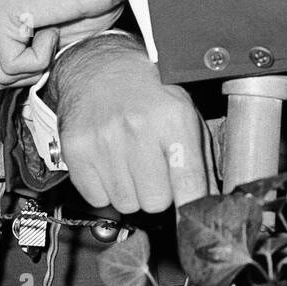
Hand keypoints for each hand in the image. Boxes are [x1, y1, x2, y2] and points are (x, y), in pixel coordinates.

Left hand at [0, 0, 127, 132]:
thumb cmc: (90, 4)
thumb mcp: (55, 45)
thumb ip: (29, 63)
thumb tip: (14, 91)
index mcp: (2, 20)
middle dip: (25, 76)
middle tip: (54, 47)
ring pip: (0, 75)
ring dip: (37, 65)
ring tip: (56, 33)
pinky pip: (12, 63)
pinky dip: (41, 55)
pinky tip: (53, 28)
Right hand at [49, 34, 215, 212]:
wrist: (101, 67)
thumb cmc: (150, 93)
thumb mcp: (185, 113)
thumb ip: (201, 160)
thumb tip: (210, 204)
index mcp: (173, 118)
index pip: (188, 184)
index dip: (192, 207)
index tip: (192, 218)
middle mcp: (137, 128)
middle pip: (156, 202)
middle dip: (158, 193)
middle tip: (154, 168)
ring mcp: (103, 140)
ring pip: (126, 204)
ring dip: (131, 190)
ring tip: (130, 160)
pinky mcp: (76, 150)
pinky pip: (97, 199)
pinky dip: (104, 188)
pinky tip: (109, 162)